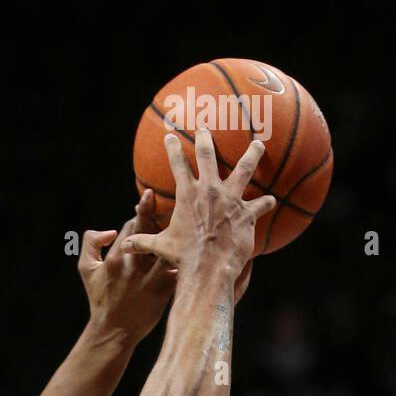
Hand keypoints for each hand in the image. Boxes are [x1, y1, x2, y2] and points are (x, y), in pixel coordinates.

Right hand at [79, 190, 176, 343]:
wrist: (114, 332)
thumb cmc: (100, 299)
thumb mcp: (86, 270)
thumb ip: (90, 243)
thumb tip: (109, 230)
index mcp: (115, 257)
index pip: (131, 226)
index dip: (140, 213)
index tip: (146, 202)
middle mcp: (134, 265)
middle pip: (150, 229)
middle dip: (154, 210)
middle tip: (163, 195)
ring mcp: (151, 277)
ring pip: (168, 245)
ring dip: (176, 232)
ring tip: (184, 219)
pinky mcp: (166, 289)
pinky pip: (179, 265)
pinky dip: (187, 254)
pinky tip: (195, 244)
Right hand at [122, 129, 275, 279]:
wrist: (208, 268)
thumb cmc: (182, 257)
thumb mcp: (160, 247)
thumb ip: (143, 242)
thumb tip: (124, 247)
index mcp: (188, 195)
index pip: (177, 165)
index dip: (173, 148)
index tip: (170, 136)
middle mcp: (210, 190)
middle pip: (209, 156)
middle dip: (206, 138)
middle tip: (206, 127)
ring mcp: (231, 200)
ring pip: (244, 169)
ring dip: (252, 155)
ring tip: (258, 145)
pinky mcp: (246, 214)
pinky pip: (260, 205)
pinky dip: (265, 203)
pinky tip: (271, 200)